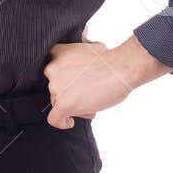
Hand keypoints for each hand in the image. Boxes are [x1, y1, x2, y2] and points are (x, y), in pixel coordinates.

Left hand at [41, 29, 170, 128]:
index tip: (73, 83)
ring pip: (57, 102)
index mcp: (59, 54)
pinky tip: (70, 121)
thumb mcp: (88, 50)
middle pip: (55, 88)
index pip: (52, 70)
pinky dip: (62, 122)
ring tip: (91, 103)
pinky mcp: (63, 104)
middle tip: (88, 93)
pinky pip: (55, 119)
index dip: (63, 78)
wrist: (120, 69)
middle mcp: (53, 70)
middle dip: (70, 93)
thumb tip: (80, 71)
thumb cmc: (110, 60)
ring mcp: (57, 88)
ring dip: (73, 105)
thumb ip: (76, 60)